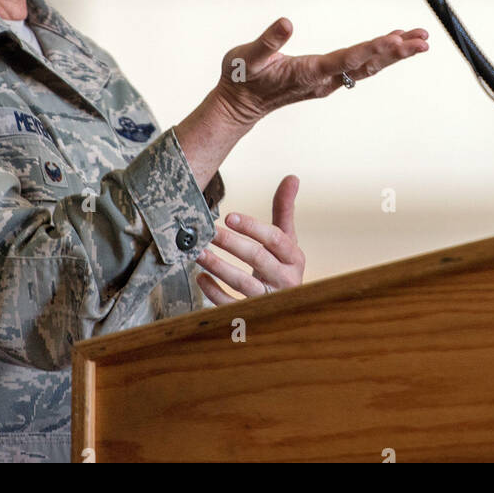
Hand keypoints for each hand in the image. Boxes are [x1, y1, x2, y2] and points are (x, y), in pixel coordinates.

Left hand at [194, 174, 304, 304]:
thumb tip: (292, 177)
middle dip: (231, 243)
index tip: (230, 216)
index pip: (275, 239)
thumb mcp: (287, 240)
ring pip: (243, 284)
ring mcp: (270, 300)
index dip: (253, 227)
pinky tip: (201, 278)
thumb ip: (285, 210)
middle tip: (208, 232)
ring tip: (199, 253)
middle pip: (258, 259)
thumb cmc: (281, 266)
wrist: (288, 308)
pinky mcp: (254, 316)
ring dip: (219, 267)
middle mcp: (286, 280)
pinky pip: (232, 306)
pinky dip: (215, 292)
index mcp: (294, 258)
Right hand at [211, 17, 427, 127]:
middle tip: (423, 39)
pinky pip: (360, 65)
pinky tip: (393, 43)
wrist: (239, 105)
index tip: (396, 39)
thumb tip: (286, 23)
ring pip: (368, 66)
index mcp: (309, 72)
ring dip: (394, 53)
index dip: (373, 48)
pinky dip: (380, 54)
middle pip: (368, 65)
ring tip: (419, 39)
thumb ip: (267, 42)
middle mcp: (324, 79)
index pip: (348, 59)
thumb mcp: (246, 58)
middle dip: (397, 52)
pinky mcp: (327, 78)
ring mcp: (328, 81)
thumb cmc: (240, 79)